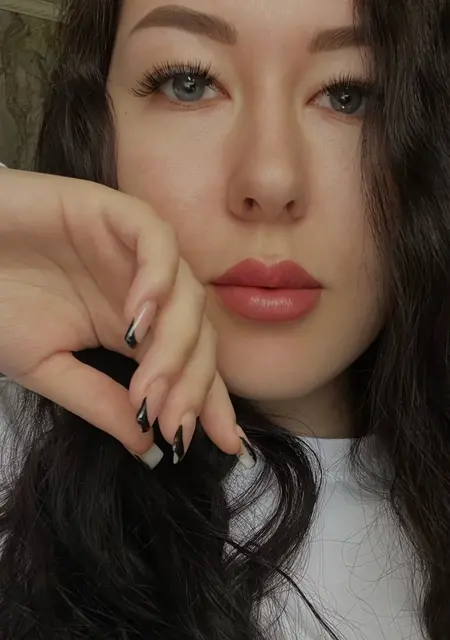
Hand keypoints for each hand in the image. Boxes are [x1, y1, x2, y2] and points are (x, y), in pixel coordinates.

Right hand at [0, 169, 241, 462]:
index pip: (189, 365)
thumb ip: (99, 400)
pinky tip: (138, 318)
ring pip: (187, 293)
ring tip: (149, 386)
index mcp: (132, 327)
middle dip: (195, 385)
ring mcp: (133, 252)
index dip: (210, 401)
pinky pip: (155, 241)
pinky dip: (156, 278)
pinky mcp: (115, 211)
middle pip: (199, 335)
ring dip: (175, 345)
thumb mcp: (46, 366)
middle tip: (174, 424)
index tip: (227, 444)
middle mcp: (143, 291)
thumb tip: (148, 447)